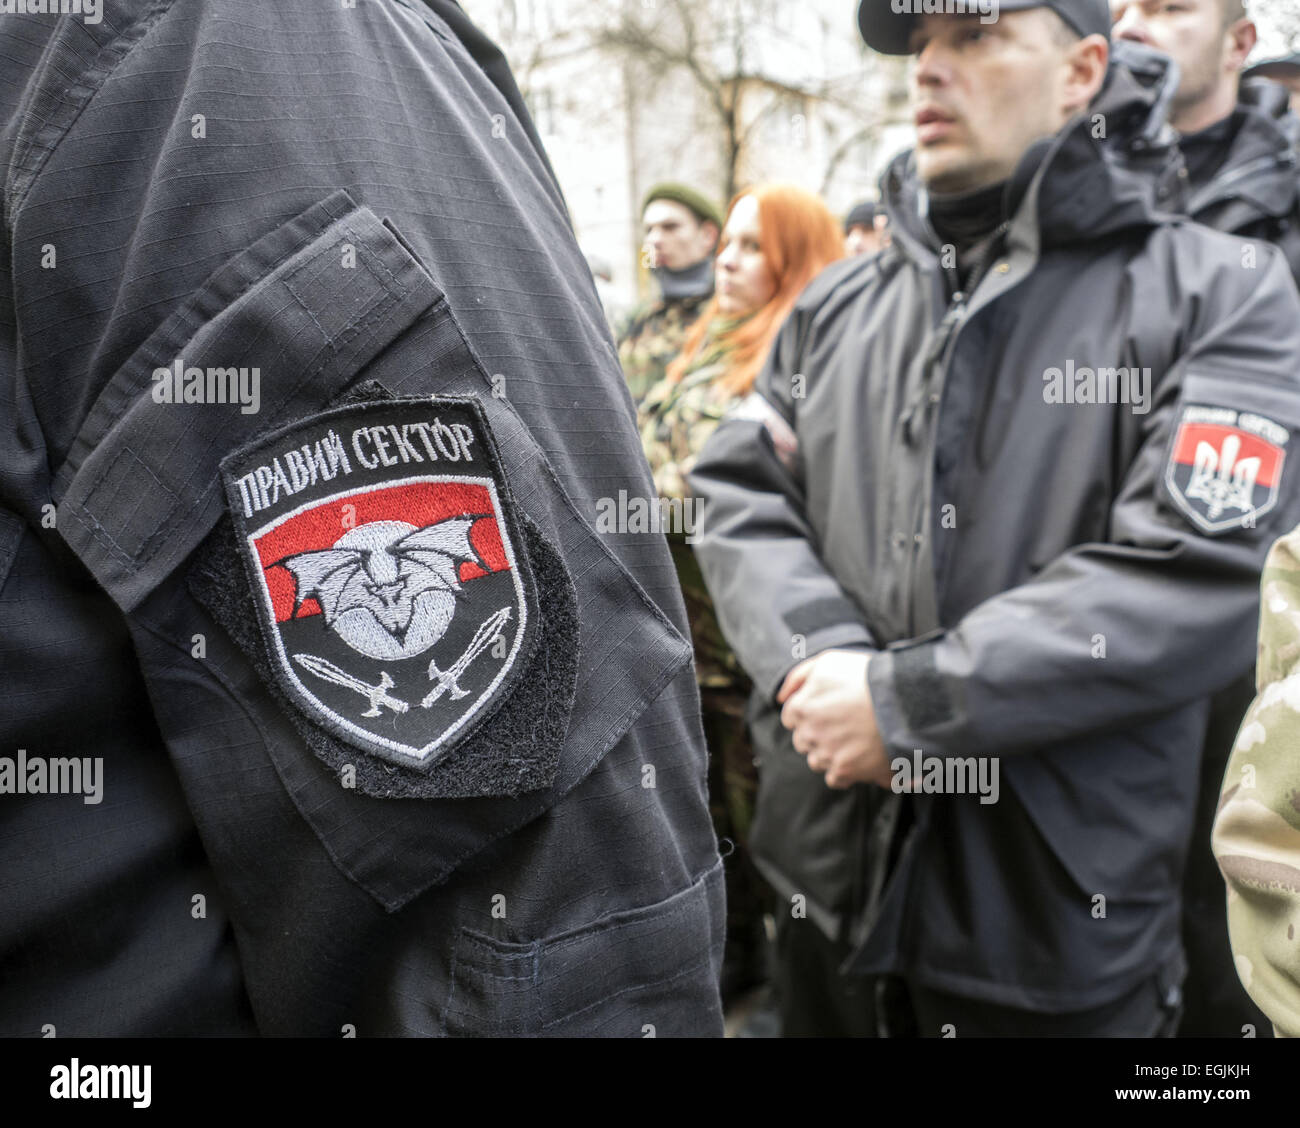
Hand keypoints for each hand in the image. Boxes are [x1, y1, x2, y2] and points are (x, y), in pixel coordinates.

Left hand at [777, 650, 891, 789]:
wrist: (900, 700)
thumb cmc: (866, 677)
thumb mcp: (828, 662)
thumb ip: (799, 677)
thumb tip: (780, 698)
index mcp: (800, 707)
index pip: (791, 718)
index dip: (809, 713)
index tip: (827, 711)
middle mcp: (808, 732)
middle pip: (803, 741)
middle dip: (817, 734)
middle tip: (842, 724)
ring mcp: (825, 753)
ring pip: (816, 761)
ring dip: (830, 753)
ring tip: (854, 740)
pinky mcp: (845, 770)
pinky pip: (834, 779)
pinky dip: (844, 772)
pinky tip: (858, 759)